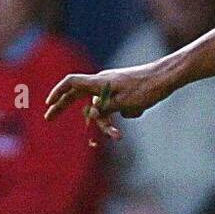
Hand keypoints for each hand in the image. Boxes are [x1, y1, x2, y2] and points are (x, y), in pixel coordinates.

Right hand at [44, 60, 180, 141]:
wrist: (168, 76)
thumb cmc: (146, 88)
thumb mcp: (123, 103)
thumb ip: (104, 109)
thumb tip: (90, 114)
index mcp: (99, 82)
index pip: (72, 83)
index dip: (57, 93)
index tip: (47, 104)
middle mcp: (104, 83)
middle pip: (78, 95)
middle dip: (64, 107)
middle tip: (48, 118)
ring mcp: (115, 87)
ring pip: (103, 108)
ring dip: (109, 123)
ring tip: (117, 137)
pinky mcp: (126, 92)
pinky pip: (120, 107)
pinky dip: (128, 111)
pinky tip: (141, 107)